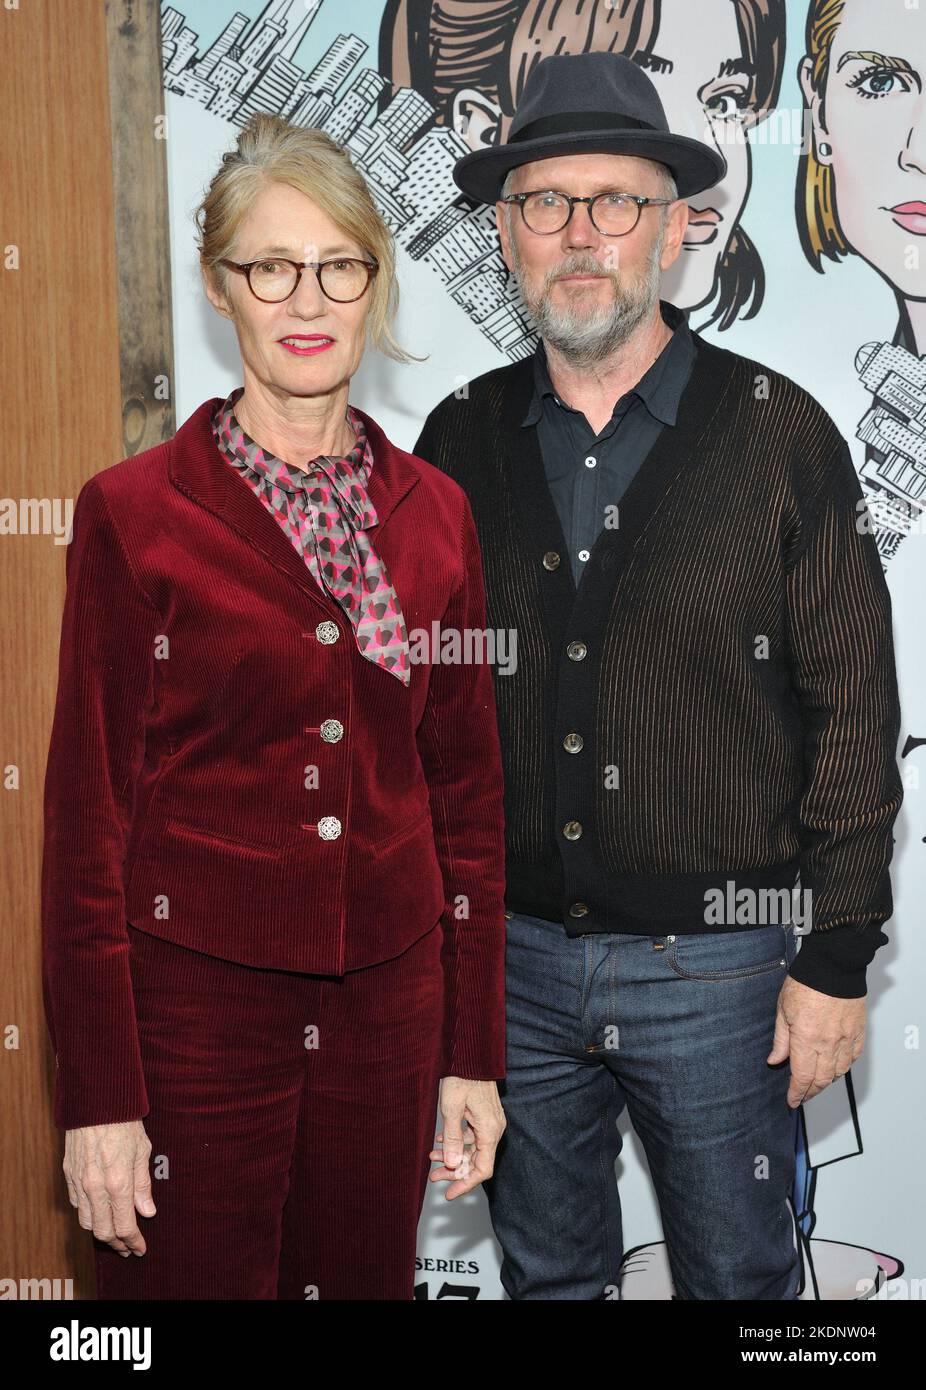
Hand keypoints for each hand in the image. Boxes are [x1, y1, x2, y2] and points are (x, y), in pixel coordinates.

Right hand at [63, 1120, 155, 1255]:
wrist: (95, 1100)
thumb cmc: (124, 1121)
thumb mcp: (142, 1150)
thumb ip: (143, 1185)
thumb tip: (147, 1212)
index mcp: (118, 1182)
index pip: (125, 1226)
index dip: (133, 1241)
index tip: (140, 1248)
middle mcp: (96, 1187)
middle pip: (103, 1231)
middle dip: (117, 1243)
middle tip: (128, 1247)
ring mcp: (79, 1182)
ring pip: (86, 1221)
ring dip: (101, 1232)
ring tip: (114, 1235)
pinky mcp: (69, 1174)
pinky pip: (77, 1204)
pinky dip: (88, 1213)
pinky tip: (99, 1212)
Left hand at [429, 1077, 505, 1198]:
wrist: (471, 1054)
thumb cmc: (463, 1077)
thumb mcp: (452, 1109)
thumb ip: (452, 1138)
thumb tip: (451, 1164)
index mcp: (489, 1131)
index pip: (482, 1169)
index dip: (466, 1184)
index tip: (449, 1193)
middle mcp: (493, 1129)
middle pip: (476, 1161)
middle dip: (454, 1170)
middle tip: (433, 1176)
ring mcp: (490, 1122)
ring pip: (472, 1149)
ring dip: (452, 1155)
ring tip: (432, 1157)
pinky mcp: (484, 1116)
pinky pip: (472, 1136)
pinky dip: (456, 1141)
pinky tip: (440, 1140)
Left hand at [767, 976, 865, 1106]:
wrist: (834, 966)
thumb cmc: (806, 982)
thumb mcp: (782, 1009)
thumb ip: (781, 1039)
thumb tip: (775, 1059)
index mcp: (806, 1038)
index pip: (802, 1077)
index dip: (796, 1093)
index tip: (792, 1100)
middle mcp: (828, 1043)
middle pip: (821, 1080)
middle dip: (810, 1092)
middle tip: (802, 1096)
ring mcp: (846, 1039)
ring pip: (838, 1072)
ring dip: (826, 1082)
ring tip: (816, 1084)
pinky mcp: (858, 1032)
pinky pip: (853, 1058)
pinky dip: (844, 1067)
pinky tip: (836, 1067)